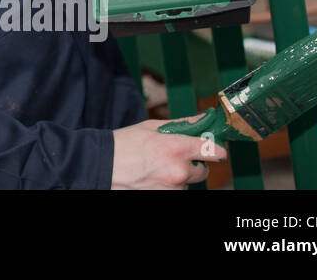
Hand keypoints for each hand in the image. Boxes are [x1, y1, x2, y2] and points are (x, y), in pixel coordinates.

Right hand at [111, 118, 226, 189]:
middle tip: (173, 156)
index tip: (212, 148)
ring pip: (187, 182)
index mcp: (178, 148)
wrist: (101, 166)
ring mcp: (173, 188)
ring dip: (179, 175)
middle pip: (203, 171)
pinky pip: (175, 190)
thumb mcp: (151, 127)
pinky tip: (152, 176)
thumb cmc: (124, 144)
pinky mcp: (165, 198)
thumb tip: (203, 118)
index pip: (215, 151)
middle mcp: (180, 171)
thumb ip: (182, 124)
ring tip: (156, 166)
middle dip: (193, 164)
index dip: (215, 149)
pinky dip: (168, 185)